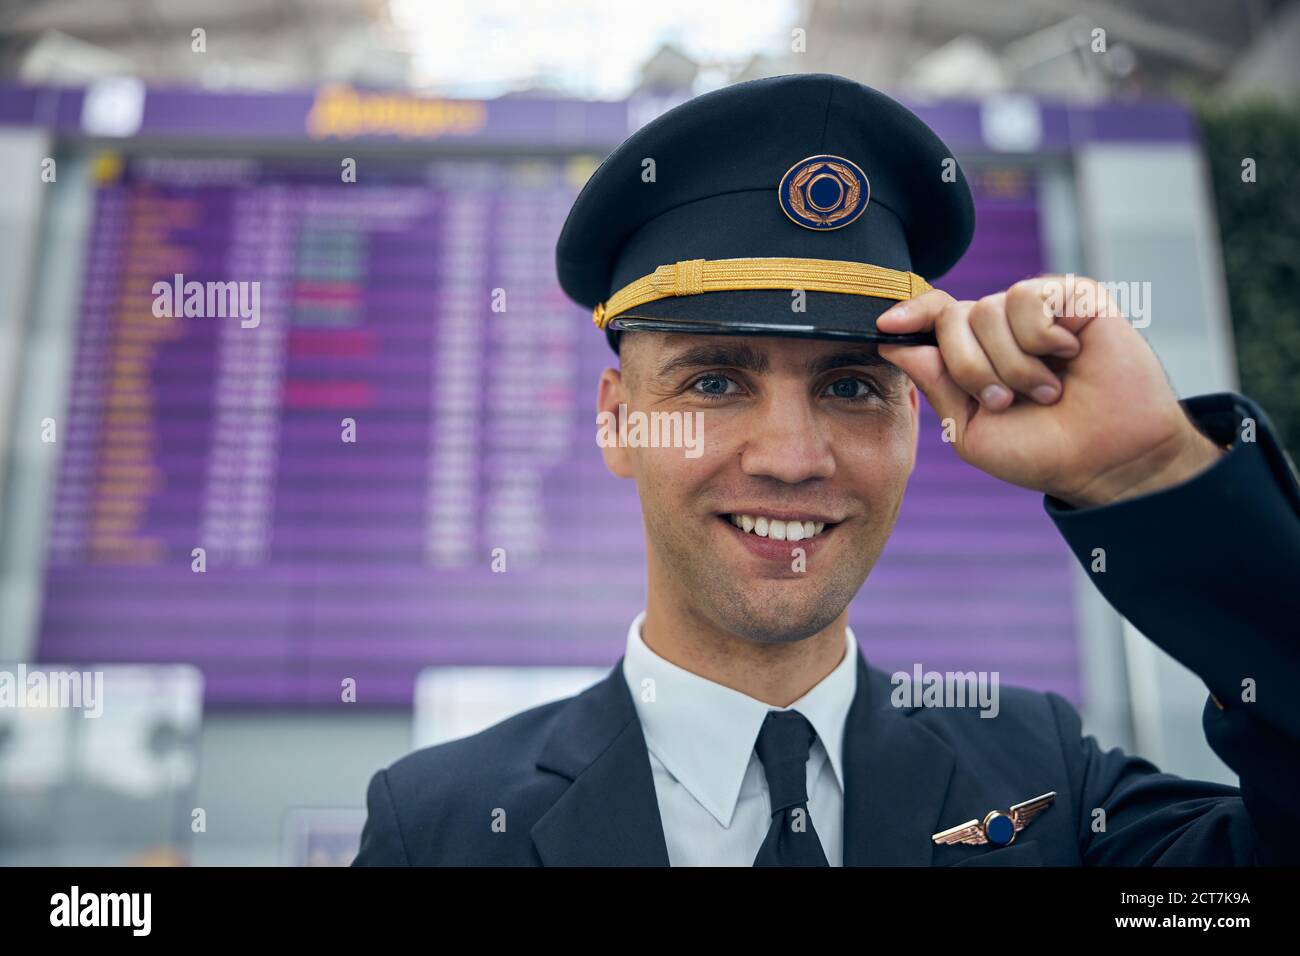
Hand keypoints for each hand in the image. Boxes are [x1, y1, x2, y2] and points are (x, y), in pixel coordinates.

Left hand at [876, 275, 1223, 507]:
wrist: (1108, 459)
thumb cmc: (1041, 451)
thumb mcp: (971, 428)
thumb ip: (936, 384)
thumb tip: (893, 344)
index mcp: (975, 353)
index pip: (934, 316)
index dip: (910, 314)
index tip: (885, 327)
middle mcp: (1003, 327)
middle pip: (953, 316)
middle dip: (970, 367)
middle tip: (1006, 401)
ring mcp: (1039, 310)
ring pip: (988, 309)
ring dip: (1012, 363)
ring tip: (1045, 390)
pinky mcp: (1076, 296)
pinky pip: (1029, 297)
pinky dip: (1041, 337)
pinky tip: (1069, 356)